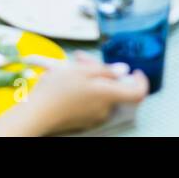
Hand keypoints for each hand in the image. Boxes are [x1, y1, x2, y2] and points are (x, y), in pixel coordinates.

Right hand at [22, 54, 148, 133]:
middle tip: (80, 58)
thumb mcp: (81, 71)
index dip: (141, 81)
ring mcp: (94, 116)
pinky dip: (84, 89)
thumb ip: (106, 70)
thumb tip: (123, 70)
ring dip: (89, 78)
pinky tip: (67, 81)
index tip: (134, 71)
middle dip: (100, 70)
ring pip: (100, 92)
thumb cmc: (58, 89)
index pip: (138, 93)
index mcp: (108, 95)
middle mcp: (105, 108)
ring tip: (69, 67)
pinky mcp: (83, 119)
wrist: (37, 112)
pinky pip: (90, 101)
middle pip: (113, 88)